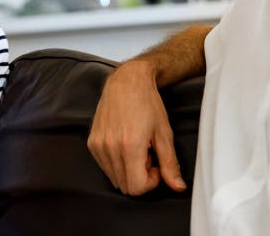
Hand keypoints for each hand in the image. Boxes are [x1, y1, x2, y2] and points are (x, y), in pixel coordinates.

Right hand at [87, 59, 185, 194]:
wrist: (127, 82)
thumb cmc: (148, 103)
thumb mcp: (164, 133)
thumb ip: (170, 163)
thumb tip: (178, 187)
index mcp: (129, 146)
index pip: (136, 188)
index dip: (150, 182)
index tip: (156, 165)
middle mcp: (109, 147)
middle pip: (125, 186)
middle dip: (140, 176)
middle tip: (148, 155)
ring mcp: (98, 145)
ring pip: (114, 178)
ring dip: (128, 170)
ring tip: (136, 148)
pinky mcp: (92, 142)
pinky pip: (105, 166)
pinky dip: (117, 163)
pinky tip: (125, 144)